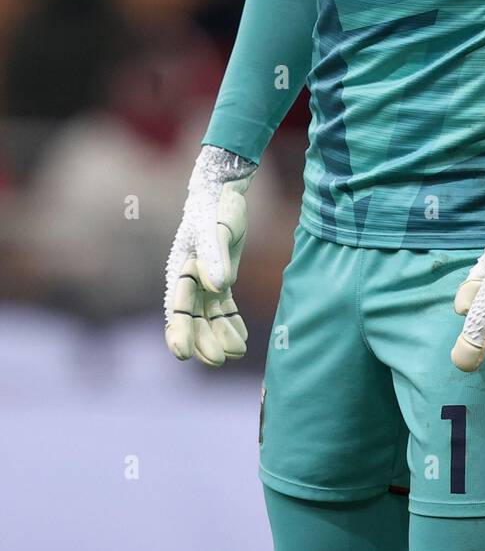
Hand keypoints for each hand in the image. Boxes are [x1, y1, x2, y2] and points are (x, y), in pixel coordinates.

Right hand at [164, 145, 256, 365]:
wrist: (224, 189)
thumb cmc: (216, 207)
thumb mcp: (217, 229)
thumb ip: (215, 257)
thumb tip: (218, 287)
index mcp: (181, 269)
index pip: (176, 307)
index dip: (179, 331)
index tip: (182, 354)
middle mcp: (189, 278)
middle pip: (192, 318)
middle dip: (203, 341)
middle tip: (218, 361)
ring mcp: (204, 279)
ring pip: (208, 316)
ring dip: (219, 335)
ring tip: (237, 353)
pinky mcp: (220, 276)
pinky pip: (223, 306)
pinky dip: (231, 322)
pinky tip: (243, 338)